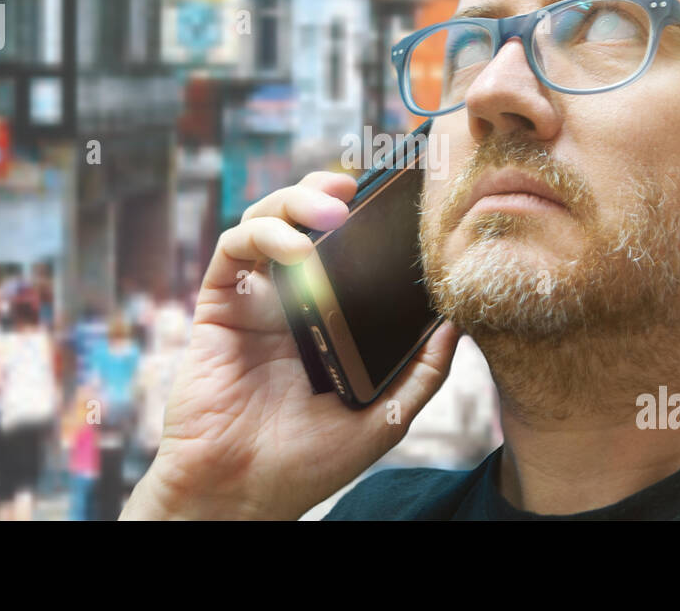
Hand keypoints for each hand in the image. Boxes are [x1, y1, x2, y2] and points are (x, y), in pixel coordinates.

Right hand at [121, 171, 460, 519]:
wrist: (242, 495)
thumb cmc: (308, 464)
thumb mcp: (385, 416)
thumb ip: (423, 371)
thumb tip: (460, 321)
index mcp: (329, 317)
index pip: (347, 248)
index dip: (367, 215)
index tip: (399, 193)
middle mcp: (290, 299)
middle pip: (304, 219)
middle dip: (327, 189)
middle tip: (358, 184)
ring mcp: (253, 298)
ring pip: (267, 219)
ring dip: (297, 201)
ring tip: (332, 208)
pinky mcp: (218, 305)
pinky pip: (233, 250)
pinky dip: (263, 234)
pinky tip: (295, 249)